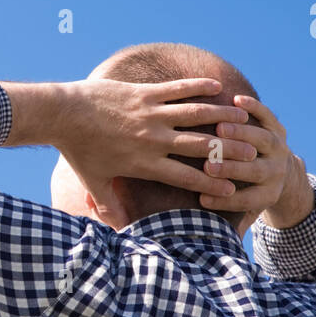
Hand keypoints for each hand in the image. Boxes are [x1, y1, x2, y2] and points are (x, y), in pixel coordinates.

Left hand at [57, 77, 255, 223]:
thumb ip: (109, 206)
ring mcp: (150, 113)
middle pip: (200, 146)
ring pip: (195, 114)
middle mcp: (153, 139)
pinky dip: (199, 87)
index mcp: (144, 163)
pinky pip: (178, 89)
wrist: (63, 114)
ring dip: (221, 115)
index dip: (211, 185)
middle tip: (252, 152)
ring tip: (242, 116)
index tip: (233, 191)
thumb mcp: (93, 181)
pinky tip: (217, 86)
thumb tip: (118, 230)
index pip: (185, 178)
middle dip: (228, 150)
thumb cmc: (77, 150)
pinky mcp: (144, 93)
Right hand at [199, 95, 312, 227]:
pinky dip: (253, 107)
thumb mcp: (243, 212)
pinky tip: (235, 100)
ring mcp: (279, 148)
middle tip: (208, 164)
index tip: (201, 197)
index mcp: (267, 195)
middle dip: (231, 167)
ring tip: (218, 128)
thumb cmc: (247, 192)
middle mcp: (276, 172)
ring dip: (241, 134)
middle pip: (255, 170)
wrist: (279, 172)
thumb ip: (229, 224)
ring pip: (262, 139)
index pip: (246, 199)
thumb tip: (207, 246)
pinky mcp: (277, 127)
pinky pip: (267, 115)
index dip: (225, 200)